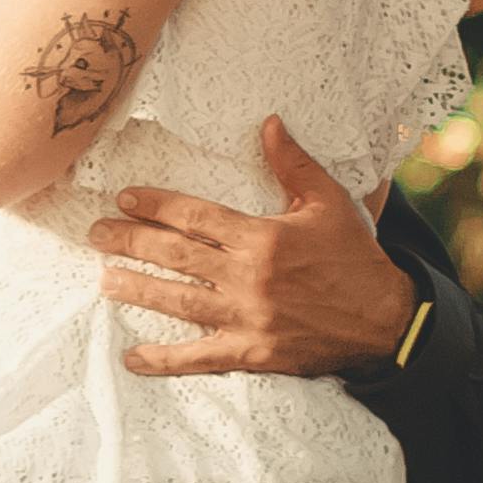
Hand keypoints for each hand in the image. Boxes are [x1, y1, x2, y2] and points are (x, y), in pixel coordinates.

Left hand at [96, 117, 413, 378]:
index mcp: (262, 237)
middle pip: (175, 255)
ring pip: (178, 301)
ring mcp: (246, 317)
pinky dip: (164, 360)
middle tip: (96, 234)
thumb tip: (269, 122)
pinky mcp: (251, 352)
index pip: (195, 216)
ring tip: (104, 281)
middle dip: (130, 242)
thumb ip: (293, 164)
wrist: (386, 321)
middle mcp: (247, 276)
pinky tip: (133, 357)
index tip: (124, 198)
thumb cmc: (355, 258)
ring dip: (137, 290)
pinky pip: (199, 358)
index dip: (155, 206)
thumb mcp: (329, 203)